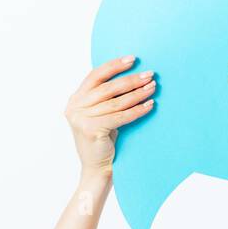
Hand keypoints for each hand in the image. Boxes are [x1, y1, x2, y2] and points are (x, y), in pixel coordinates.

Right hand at [65, 55, 156, 178]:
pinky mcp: (91, 129)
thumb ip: (105, 97)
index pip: (95, 76)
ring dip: (137, 93)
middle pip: (107, 88)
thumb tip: (130, 75)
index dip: (114, 66)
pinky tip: (150, 105)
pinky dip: (137, 110)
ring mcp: (80, 118)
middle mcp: (74, 107)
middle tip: (150, 74)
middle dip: (131, 80)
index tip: (133, 59)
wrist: (97, 170)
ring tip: (153, 87)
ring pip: (116, 102)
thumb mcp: (100, 114)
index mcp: (75, 100)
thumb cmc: (103, 141)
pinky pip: (120, 116)